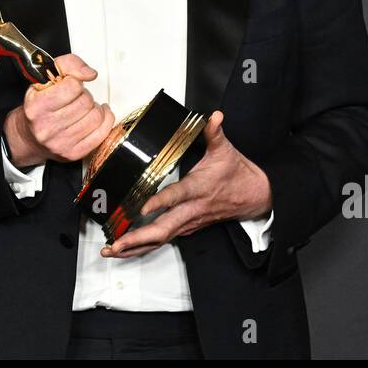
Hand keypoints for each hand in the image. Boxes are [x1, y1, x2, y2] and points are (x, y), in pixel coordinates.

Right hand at [3, 53, 114, 167]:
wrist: (30, 138)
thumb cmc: (39, 106)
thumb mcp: (45, 78)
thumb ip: (68, 65)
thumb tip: (90, 74)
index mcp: (37, 107)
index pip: (72, 86)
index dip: (74, 82)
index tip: (70, 86)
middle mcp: (47, 128)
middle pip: (86, 102)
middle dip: (84, 96)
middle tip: (76, 98)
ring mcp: (61, 143)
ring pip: (96, 117)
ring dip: (94, 108)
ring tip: (84, 108)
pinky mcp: (74, 153)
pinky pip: (102, 133)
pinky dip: (105, 120)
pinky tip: (97, 115)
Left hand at [101, 110, 271, 258]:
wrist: (255, 196)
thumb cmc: (237, 174)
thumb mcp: (226, 151)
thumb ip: (214, 133)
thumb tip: (213, 116)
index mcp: (198, 189)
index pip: (177, 196)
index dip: (160, 202)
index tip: (142, 207)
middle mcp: (191, 210)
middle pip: (163, 228)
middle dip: (138, 238)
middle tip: (116, 243)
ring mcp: (188, 222)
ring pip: (161, 239)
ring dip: (136, 247)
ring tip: (112, 250)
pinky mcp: (187, 228)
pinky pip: (163, 240)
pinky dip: (143, 247)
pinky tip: (125, 250)